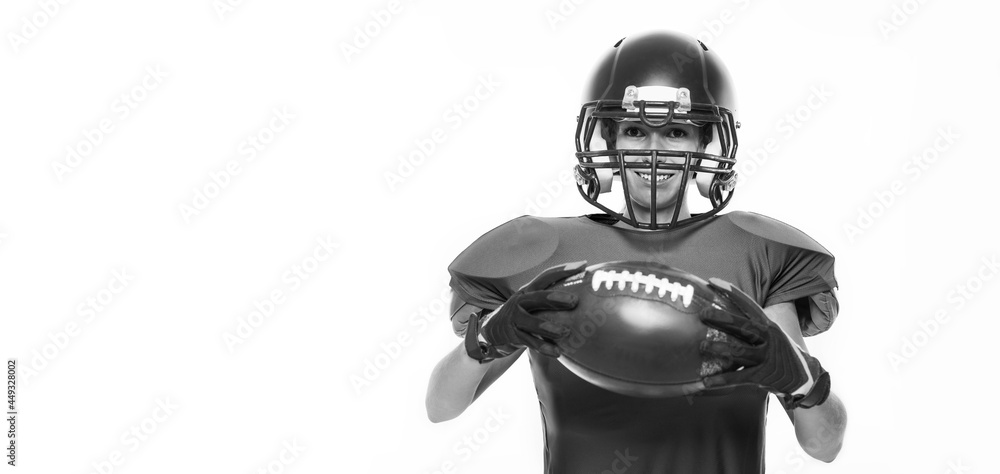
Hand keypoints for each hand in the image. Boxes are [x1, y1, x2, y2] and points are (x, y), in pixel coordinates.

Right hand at [465, 261, 584, 360]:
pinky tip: (557, 352)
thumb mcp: (531, 302)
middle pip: (536, 297)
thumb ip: (550, 299)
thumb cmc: (522, 314)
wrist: (491, 330)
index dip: (563, 270)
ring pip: (530, 322)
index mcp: (528, 290)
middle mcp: (520, 301)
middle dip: (554, 298)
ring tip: (565, 332)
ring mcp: (515, 318)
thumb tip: (584, 296)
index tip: (582, 266)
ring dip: (547, 327)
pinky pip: (529, 342)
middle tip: (574, 301)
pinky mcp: (513, 335)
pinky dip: (543, 347)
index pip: (545, 277)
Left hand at [697, 278, 830, 408]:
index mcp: (768, 326)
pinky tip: (705, 381)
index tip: (713, 282)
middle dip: (722, 319)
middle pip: (743, 326)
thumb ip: (751, 328)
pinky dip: (721, 380)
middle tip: (703, 313)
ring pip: (739, 351)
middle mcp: (769, 339)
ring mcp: (767, 357)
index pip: (748, 305)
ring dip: (719, 348)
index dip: (732, 292)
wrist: (806, 378)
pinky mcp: (764, 376)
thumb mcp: (771, 336)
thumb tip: (721, 318)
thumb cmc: (780, 353)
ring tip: (702, 345)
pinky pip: (739, 377)